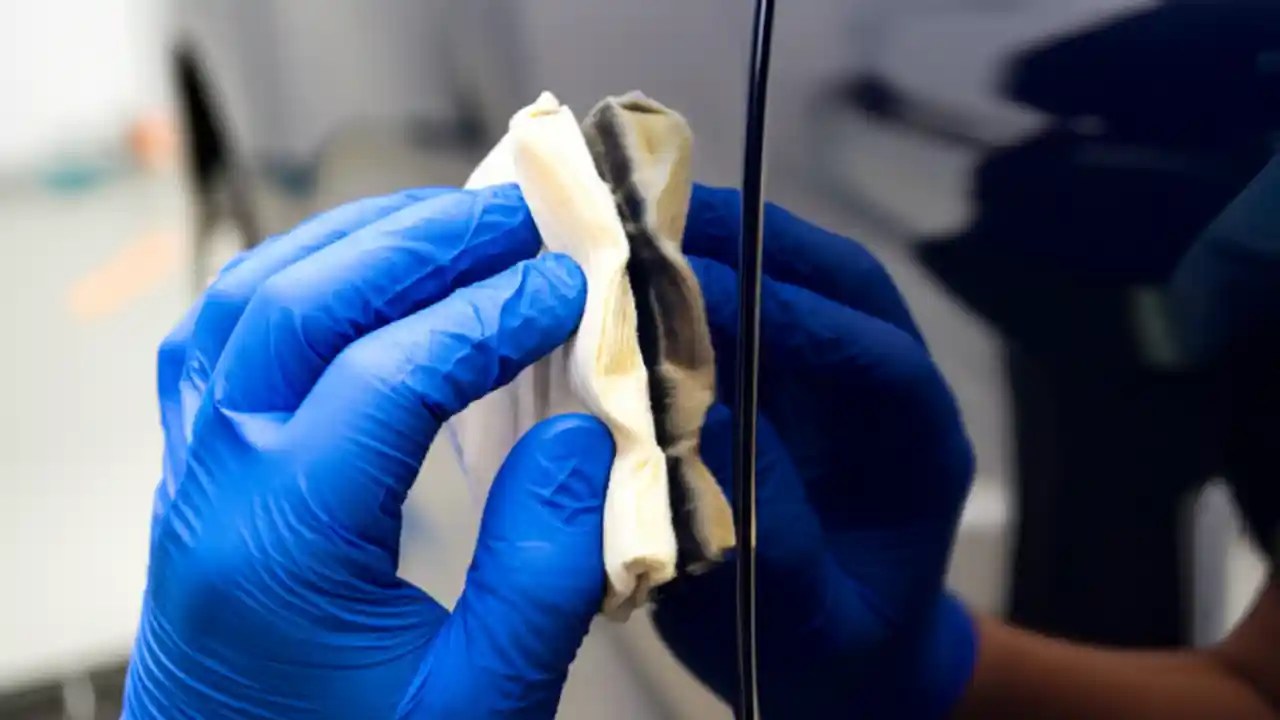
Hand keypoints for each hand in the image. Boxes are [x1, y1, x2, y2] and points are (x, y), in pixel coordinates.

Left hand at [126, 186, 612, 718]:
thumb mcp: (477, 709)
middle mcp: (212, 488)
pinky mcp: (194, 478)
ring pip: (243, 301)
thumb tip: (588, 439)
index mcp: (278, 546)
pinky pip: (217, 338)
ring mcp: (189, 474)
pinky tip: (355, 276)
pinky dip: (294, 280)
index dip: (492, 314)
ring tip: (449, 220)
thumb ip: (543, 577)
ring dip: (352, 243)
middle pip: (300, 305)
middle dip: (421, 242)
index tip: (572, 284)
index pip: (389, 375)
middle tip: (518, 212)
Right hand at [651, 187, 977, 717]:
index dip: (791, 316)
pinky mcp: (780, 382)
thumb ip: (769, 533)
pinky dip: (692, 284)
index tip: (698, 293)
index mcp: (917, 448)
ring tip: (635, 227)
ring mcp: (831, 380)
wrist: (833, 669)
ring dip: (720, 245)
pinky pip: (744, 312)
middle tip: (659, 218)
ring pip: (794, 278)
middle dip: (755, 242)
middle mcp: (883, 393)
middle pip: (841, 283)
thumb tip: (706, 416)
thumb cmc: (830, 656)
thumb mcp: (804, 616)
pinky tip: (630, 276)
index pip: (876, 356)